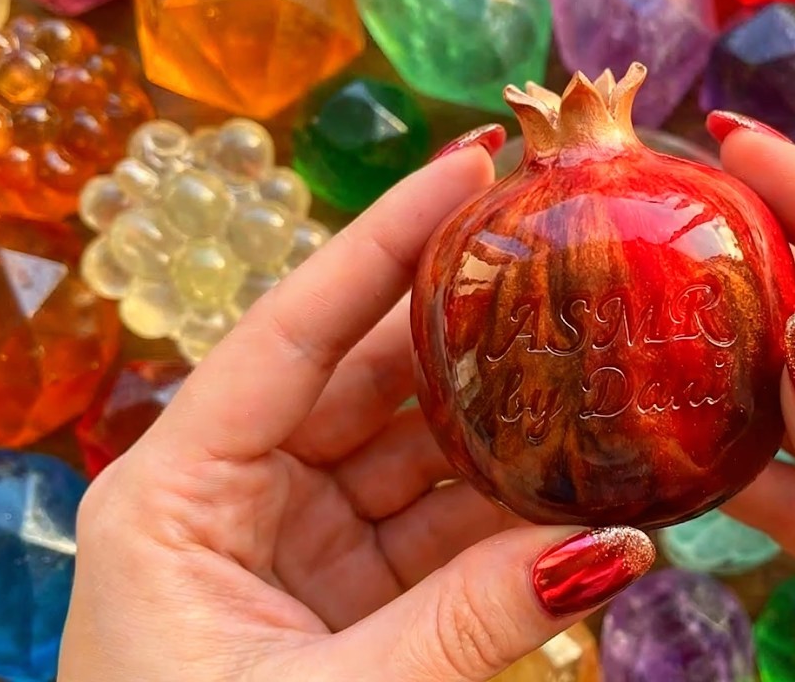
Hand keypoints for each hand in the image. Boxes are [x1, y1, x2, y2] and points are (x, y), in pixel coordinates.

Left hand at [58, 136, 654, 681]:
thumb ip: (470, 624)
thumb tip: (618, 541)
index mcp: (176, 492)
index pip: (291, 331)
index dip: (382, 243)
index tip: (470, 169)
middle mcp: (234, 494)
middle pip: (365, 378)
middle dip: (466, 330)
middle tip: (564, 267)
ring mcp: (294, 542)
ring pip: (414, 452)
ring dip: (502, 425)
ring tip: (595, 370)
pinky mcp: (341, 595)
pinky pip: (434, 527)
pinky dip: (503, 512)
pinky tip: (576, 484)